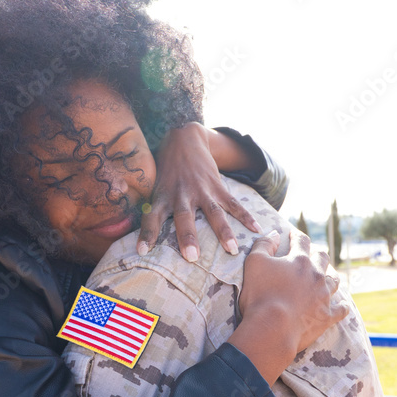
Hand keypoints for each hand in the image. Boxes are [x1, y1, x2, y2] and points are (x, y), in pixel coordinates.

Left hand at [138, 123, 259, 261]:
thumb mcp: (153, 187)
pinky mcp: (217, 186)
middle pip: (184, 217)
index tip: (142, 251)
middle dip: (188, 236)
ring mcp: (201, 190)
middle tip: (191, 257)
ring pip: (213, 212)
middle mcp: (181, 194)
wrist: (183, 140)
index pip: (151, 217)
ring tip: (232, 250)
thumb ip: (151, 210)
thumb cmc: (165, 173)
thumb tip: (140, 242)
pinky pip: (233, 203)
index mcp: (162, 196)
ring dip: (223, 231)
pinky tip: (256, 230)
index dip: (146, 234)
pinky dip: (245, 216)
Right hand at [227, 229, 347, 384]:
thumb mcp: (254, 263)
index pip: (301, 241)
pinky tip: (343, 306)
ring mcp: (324, 296)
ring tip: (326, 277)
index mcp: (299, 260)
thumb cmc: (260, 295)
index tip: (292, 234)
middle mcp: (316, 275)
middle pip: (322, 258)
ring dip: (330, 277)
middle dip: (317, 254)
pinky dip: (342, 307)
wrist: (272, 328)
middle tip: (311, 254)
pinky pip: (341, 310)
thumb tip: (275, 234)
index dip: (296, 236)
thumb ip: (264, 244)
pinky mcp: (327, 316)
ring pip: (334, 281)